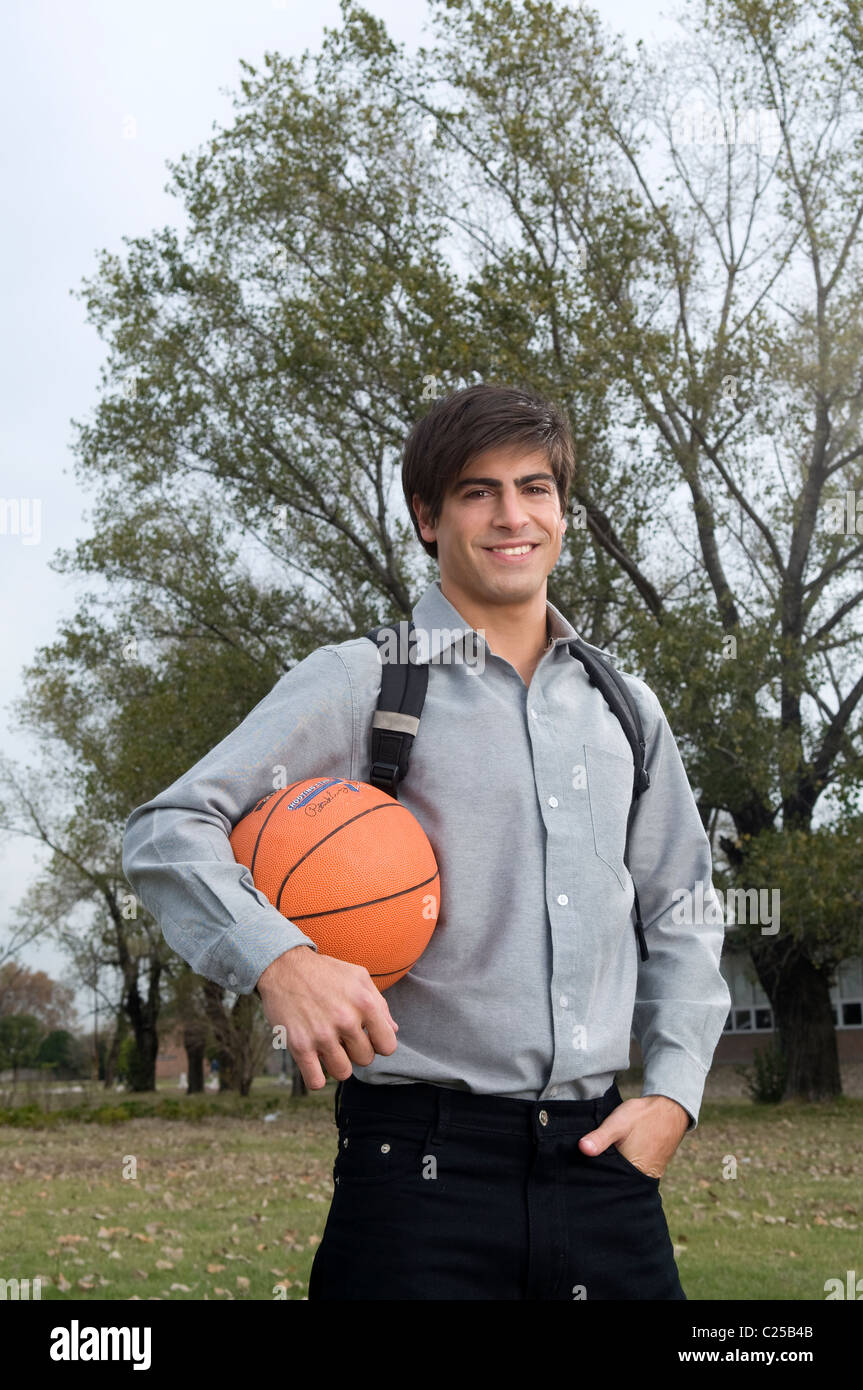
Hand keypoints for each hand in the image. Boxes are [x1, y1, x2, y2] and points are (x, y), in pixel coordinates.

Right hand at [256, 945, 398, 1090]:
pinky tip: (314, 1063)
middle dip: (356, 1051)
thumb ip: (379, 1004)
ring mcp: (322, 1035)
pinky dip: (316, 1078)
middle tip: (343, 1037)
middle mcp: (345, 1020)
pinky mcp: (299, 1046)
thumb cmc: (325, 972)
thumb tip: (393, 1030)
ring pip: (343, 1073)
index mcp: (364, 1003)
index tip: (367, 1036)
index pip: (387, 1046)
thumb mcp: (359, 977)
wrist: (284, 966)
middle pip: (365, 1060)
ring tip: (329, 1047)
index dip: (379, 1044)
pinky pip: (316, 1081)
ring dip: (337, 1063)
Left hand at [578, 1095, 689, 1179]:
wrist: (670, 1109)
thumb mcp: (617, 1124)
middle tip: (594, 1161)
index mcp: (632, 1172)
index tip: (584, 1169)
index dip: (595, 1176)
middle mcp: (643, 1178)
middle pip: (617, 1181)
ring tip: (609, 1156)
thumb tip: (582, 1148)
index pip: (608, 1183)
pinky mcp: (655, 1168)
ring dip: (617, 1169)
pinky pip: (637, 1172)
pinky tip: (622, 1154)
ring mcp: (651, 1174)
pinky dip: (628, 1165)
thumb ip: (600, 1138)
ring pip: (627, 1177)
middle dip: (606, 1173)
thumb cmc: (643, 1116)